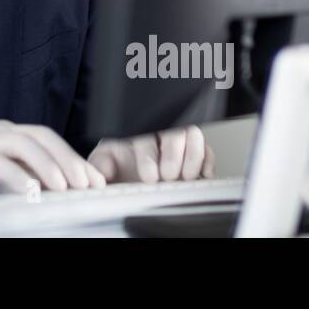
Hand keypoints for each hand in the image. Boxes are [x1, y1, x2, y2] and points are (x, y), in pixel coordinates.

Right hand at [0, 120, 106, 201]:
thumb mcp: (2, 173)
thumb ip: (26, 174)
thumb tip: (60, 189)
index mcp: (12, 135)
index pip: (50, 141)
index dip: (74, 158)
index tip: (95, 180)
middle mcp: (2, 133)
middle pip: (42, 136)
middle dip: (68, 159)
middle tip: (87, 183)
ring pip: (23, 144)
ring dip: (47, 164)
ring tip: (64, 187)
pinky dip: (17, 176)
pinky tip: (30, 192)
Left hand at [87, 127, 214, 182]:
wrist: (130, 176)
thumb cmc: (119, 165)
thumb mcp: (105, 162)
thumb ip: (101, 164)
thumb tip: (102, 170)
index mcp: (136, 131)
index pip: (145, 135)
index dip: (149, 156)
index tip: (150, 176)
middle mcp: (160, 133)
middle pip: (173, 131)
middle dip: (173, 154)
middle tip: (168, 175)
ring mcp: (179, 142)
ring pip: (193, 136)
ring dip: (193, 156)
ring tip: (186, 177)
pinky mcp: (195, 154)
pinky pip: (207, 150)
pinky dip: (208, 162)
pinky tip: (203, 175)